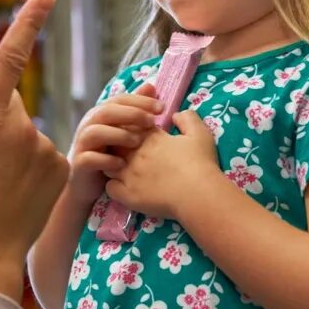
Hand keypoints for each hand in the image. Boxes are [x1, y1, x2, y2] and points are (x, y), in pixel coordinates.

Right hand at [0, 0, 68, 300]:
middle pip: (11, 106)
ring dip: (16, 150)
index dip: (28, 23)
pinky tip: (19, 194)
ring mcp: (44, 147)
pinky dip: (34, 170)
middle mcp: (19, 125)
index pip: (10, 57)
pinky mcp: (62, 168)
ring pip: (29, 134)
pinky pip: (47, 157)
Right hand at [68, 83, 162, 205]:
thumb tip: (151, 86)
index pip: (120, 99)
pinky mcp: (79, 163)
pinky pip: (89, 158)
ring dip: (118, 134)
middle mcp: (90, 125)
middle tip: (152, 122)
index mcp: (102, 114)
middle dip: (132, 114)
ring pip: (96, 132)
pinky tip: (122, 165)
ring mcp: (82, 144)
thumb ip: (136, 109)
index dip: (141, 101)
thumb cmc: (111, 154)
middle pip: (107, 111)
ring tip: (138, 142)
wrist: (90, 185)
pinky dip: (106, 160)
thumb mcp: (125, 130)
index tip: (162, 108)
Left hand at [105, 110, 221, 219]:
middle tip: (131, 153)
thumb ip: (187, 118)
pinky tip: (123, 188)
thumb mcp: (200, 133)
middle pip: (116, 143)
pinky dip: (114, 186)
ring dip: (114, 165)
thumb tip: (176, 114)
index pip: (131, 127)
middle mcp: (135, 153)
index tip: (141, 137)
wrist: (198, 194)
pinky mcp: (127, 195)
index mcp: (150, 138)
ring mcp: (128, 174)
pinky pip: (110, 188)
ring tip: (125, 171)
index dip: (133, 131)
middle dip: (120, 146)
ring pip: (109, 164)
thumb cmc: (200, 163)